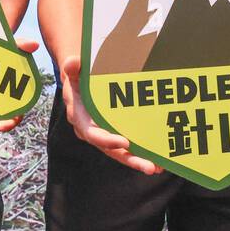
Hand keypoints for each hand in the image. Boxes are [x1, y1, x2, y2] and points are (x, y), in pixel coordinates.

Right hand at [58, 54, 159, 174]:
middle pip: (110, 150)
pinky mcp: (112, 134)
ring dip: (138, 160)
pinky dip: (140, 153)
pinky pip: (125, 147)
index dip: (107, 140)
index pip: (92, 134)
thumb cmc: (78, 74)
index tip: (125, 143)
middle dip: (130, 159)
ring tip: (158, 167)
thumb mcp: (74, 70)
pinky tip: (157, 160)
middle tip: (149, 167)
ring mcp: (102, 134)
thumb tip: (71, 63)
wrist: (79, 79)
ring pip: (120, 152)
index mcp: (79, 118)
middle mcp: (90, 130)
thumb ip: (73, 67)